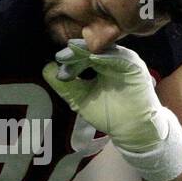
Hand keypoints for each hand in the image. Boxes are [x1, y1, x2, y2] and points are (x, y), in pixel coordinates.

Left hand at [43, 39, 181, 180]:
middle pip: (92, 49)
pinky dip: (106, 56)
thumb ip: (65, 86)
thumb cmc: (110, 115)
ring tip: (72, 52)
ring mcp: (125, 62)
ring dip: (87, 50)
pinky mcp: (135, 68)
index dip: (70, 58)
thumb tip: (46, 69)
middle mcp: (113, 60)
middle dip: (75, 52)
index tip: (57, 62)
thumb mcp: (81, 99)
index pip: (83, 55)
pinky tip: (92, 57)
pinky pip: (120, 58)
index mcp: (102, 65)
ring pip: (104, 50)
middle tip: (61, 56)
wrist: (133, 131)